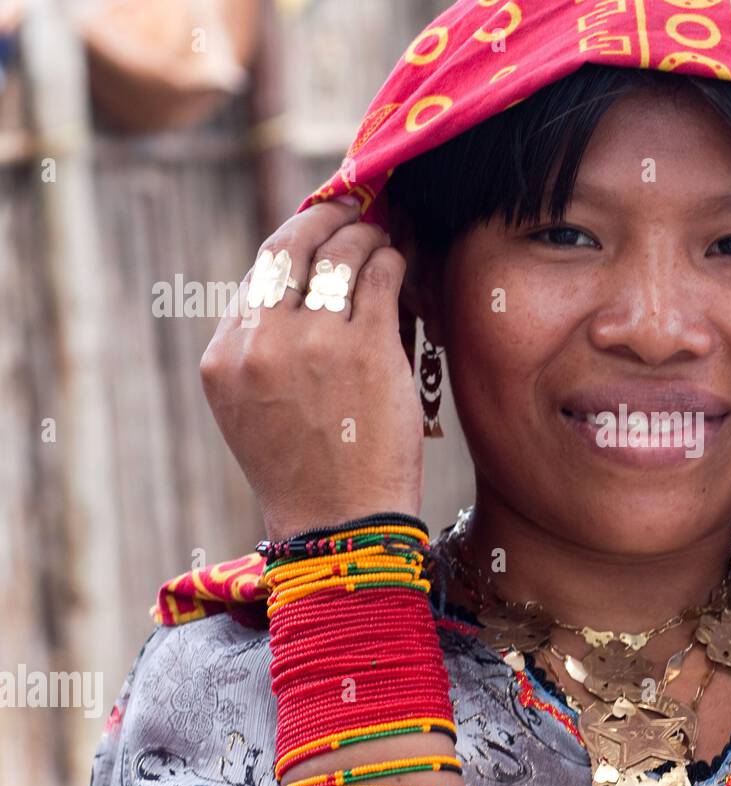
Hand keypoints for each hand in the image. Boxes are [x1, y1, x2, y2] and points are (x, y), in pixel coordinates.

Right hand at [200, 198, 424, 539]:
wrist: (342, 526)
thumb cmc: (310, 473)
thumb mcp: (256, 411)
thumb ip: (265, 351)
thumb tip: (303, 287)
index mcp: (223, 359)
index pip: (256, 277)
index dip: (291, 244)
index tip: (315, 231)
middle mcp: (259, 343)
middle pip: (289, 249)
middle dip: (324, 219)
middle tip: (350, 207)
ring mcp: (313, 343)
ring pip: (339, 254)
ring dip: (364, 235)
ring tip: (382, 235)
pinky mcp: (365, 347)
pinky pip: (380, 277)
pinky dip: (392, 260)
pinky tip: (400, 261)